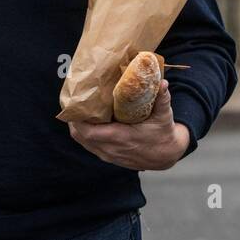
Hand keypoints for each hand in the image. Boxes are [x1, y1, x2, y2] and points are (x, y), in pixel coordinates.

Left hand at [67, 82, 189, 170]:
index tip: (74, 104)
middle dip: (73, 120)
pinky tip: (87, 121)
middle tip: (73, 102)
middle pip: (81, 136)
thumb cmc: (163, 134)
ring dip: (78, 127)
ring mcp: (109, 155)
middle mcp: (112, 149)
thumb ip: (163, 99)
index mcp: (122, 138)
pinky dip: (84, 134)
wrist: (166, 156)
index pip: (90, 133)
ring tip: (77, 110)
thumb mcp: (164, 116)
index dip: (77, 120)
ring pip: (83, 142)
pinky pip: (89, 146)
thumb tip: (163, 82)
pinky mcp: (109, 157)